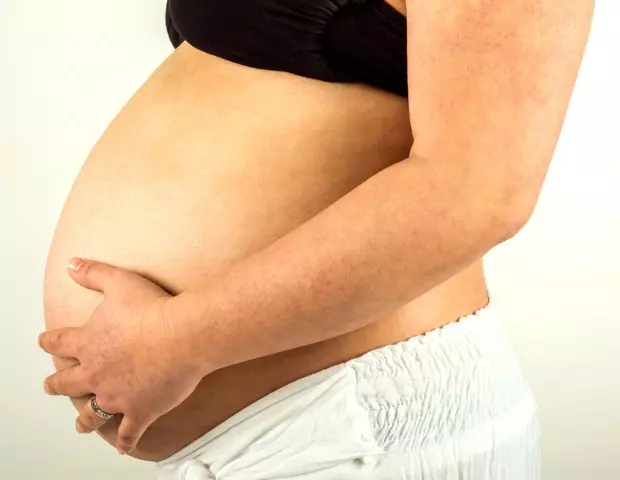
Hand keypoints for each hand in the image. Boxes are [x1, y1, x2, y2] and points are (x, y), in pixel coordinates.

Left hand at [39, 258, 204, 454]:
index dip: (50, 342)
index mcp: (88, 343)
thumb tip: (71, 264)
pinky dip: (125, 441)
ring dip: (85, 420)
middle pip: (67, 383)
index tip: (44, 342)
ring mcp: (117, 396)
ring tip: (80, 425)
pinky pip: (129, 433)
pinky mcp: (140, 411)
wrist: (183, 335)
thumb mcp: (120, 282)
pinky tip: (122, 447)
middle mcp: (96, 373)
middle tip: (51, 386)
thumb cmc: (154, 309)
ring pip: (92, 414)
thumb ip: (93, 273)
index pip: (59, 343)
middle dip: (57, 385)